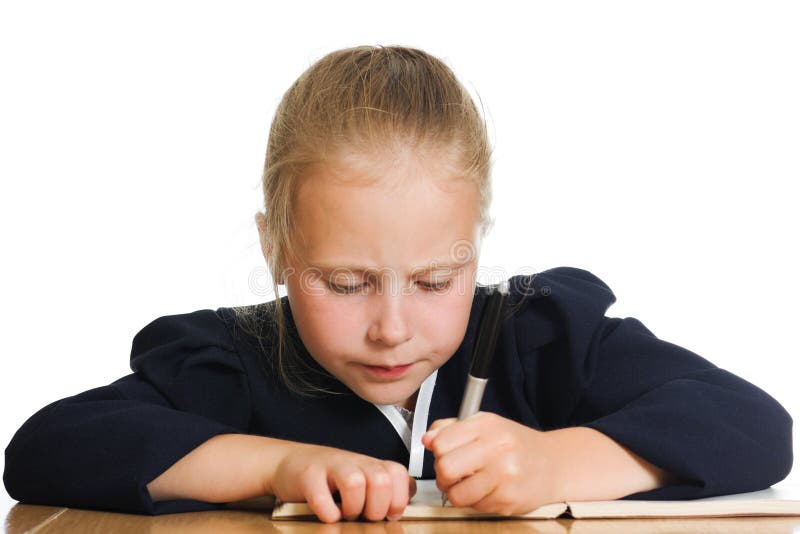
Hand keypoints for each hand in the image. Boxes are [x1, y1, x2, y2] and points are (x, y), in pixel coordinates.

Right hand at [269, 442, 416, 522]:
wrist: (288, 463)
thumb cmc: (327, 477)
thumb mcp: (360, 479)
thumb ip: (383, 491)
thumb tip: (400, 510)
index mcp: (370, 464)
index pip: (399, 474)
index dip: (399, 498)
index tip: (389, 512)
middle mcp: (354, 461)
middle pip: (381, 480)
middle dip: (376, 508)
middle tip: (364, 515)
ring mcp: (330, 466)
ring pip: (356, 483)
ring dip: (352, 508)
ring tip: (344, 512)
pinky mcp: (308, 476)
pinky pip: (322, 497)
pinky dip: (327, 512)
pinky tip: (327, 512)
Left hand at [421, 412, 562, 515]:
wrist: (553, 464)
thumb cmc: (516, 444)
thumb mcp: (485, 425)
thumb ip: (452, 429)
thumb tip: (427, 439)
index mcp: (488, 425)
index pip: (441, 441)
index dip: (437, 451)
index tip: (444, 453)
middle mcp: (498, 448)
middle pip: (445, 468)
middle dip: (443, 474)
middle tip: (452, 473)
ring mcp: (505, 476)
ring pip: (456, 494)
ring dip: (456, 492)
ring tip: (468, 484)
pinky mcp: (508, 500)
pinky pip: (474, 507)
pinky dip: (475, 501)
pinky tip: (487, 490)